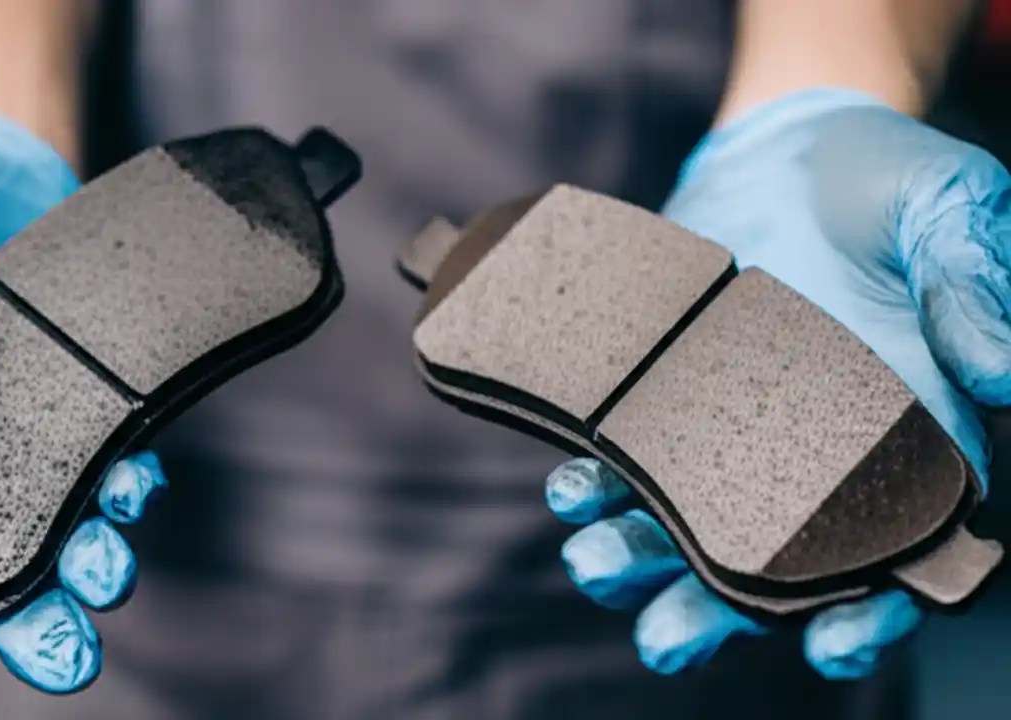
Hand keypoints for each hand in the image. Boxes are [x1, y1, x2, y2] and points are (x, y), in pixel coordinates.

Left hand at [548, 88, 1010, 678]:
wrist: (789, 148)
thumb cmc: (886, 184)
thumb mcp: (949, 209)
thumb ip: (975, 281)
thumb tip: (1002, 369)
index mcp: (906, 440)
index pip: (895, 551)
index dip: (869, 612)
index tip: (831, 645)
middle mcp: (810, 459)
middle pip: (767, 566)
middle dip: (716, 612)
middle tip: (667, 639)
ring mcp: (727, 434)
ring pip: (683, 526)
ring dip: (638, 560)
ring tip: (597, 566)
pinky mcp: (661, 399)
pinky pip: (623, 457)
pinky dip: (595, 481)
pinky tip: (569, 488)